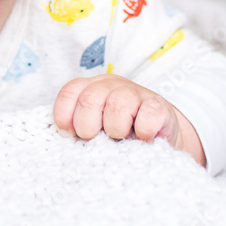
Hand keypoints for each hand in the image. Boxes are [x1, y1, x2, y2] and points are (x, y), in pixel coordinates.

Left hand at [52, 74, 204, 166]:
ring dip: (116, 129)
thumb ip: (78, 128)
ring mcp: (136, 93)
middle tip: (97, 140)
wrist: (161, 139)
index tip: (72, 135)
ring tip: (122, 139)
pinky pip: (148, 114)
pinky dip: (143, 131)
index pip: (69, 92)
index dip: (65, 116)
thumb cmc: (120, 136)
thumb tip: (64, 136)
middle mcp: (111, 85)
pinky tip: (143, 138)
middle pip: (89, 99)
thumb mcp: (94, 130)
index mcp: (91, 88)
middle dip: (87, 126)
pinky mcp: (159, 106)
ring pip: (117, 104)